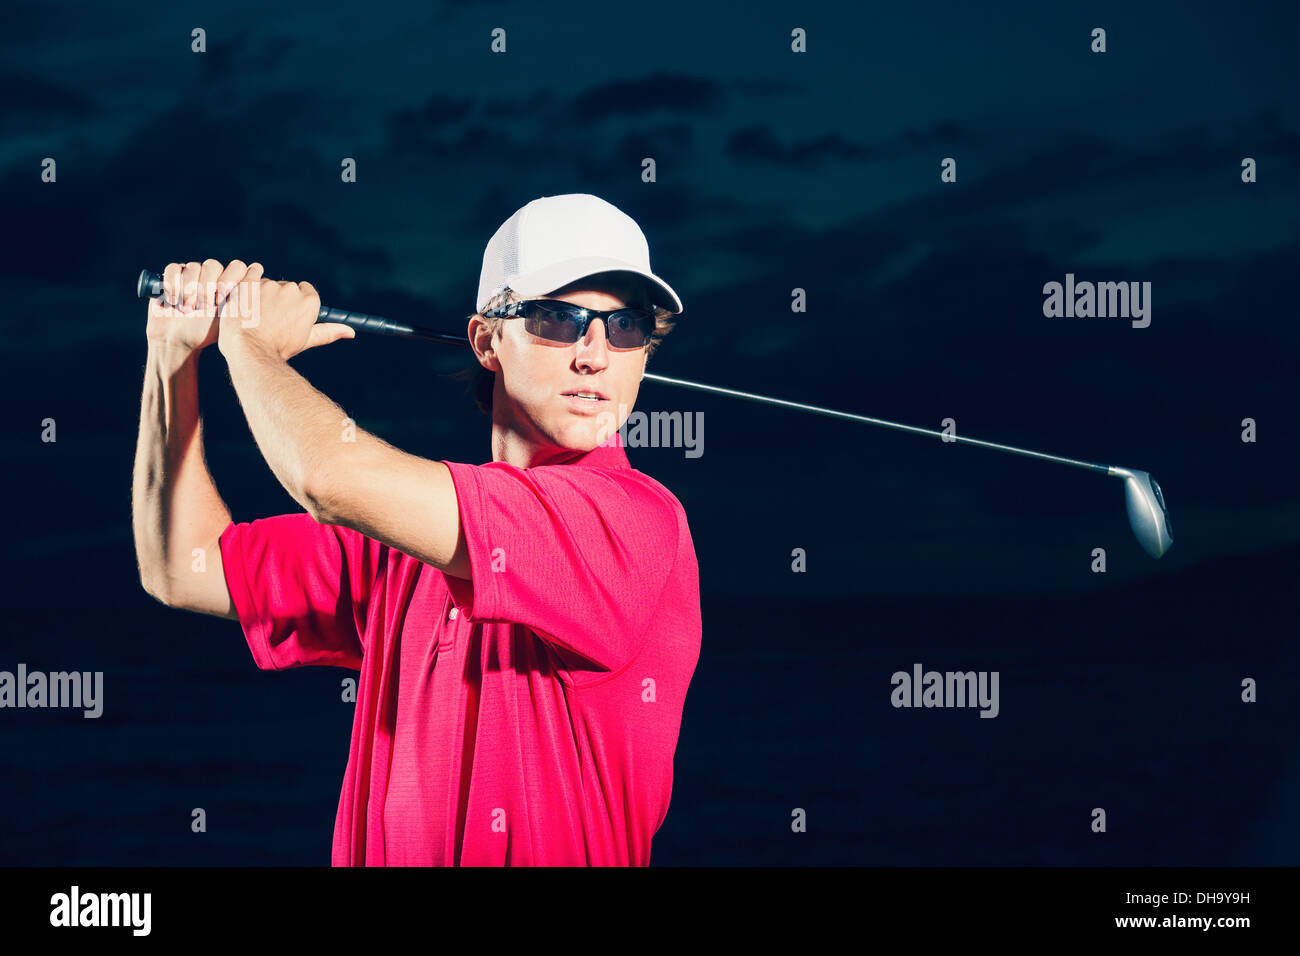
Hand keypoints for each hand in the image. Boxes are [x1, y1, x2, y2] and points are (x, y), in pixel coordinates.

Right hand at [146, 259, 261, 352]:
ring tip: (188, 310)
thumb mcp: (230, 320)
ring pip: (193, 267)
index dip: (230, 278)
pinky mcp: (172, 274)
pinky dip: (172, 284)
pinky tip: (173, 301)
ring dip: (189, 290)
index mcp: (228, 283)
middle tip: (203, 307)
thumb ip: (243, 302)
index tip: (222, 298)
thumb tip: (260, 282)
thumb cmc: (207, 332)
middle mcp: (211, 275)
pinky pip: (173, 268)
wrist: (179, 339)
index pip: (236, 267)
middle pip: (212, 265)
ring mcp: (191, 273)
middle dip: (207, 287)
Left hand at [217, 273, 354, 361]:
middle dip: (278, 299)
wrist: (249, 350)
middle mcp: (292, 290)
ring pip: (267, 283)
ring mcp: (270, 285)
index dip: (295, 303)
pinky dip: (248, 281)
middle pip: (286, 288)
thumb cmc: (278, 347)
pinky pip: (250, 272)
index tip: (287, 314)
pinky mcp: (249, 282)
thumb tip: (350, 332)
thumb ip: (328, 332)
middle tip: (269, 319)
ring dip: (261, 294)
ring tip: (254, 316)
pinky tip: (246, 297)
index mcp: (309, 302)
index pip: (306, 291)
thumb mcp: (305, 340)